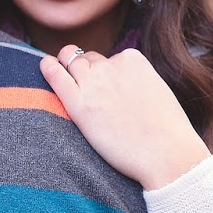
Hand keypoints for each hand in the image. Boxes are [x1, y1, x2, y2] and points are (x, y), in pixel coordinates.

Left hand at [41, 45, 210, 190]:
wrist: (167, 154)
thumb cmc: (167, 132)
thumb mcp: (157, 91)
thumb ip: (138, 81)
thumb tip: (123, 87)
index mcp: (133, 58)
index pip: (111, 58)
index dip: (107, 74)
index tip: (109, 89)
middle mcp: (111, 65)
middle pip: (88, 59)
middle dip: (86, 70)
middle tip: (88, 89)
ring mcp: (94, 83)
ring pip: (70, 61)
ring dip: (67, 67)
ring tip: (63, 76)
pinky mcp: (79, 103)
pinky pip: (55, 74)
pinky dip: (48, 67)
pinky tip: (46, 67)